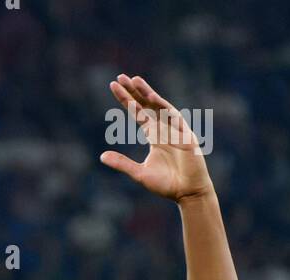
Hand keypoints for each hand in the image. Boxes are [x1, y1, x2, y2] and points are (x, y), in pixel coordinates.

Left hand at [100, 74, 213, 201]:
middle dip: (134, 91)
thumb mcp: (139, 173)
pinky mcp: (184, 133)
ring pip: (159, 105)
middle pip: (146, 104)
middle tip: (120, 77)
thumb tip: (102, 156)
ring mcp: (174, 128)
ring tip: (134, 80)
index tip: (114, 87)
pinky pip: (173, 116)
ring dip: (147, 93)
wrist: (187, 193)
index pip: (137, 113)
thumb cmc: (166, 184)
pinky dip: (162, 106)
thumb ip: (122, 163)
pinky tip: (151, 97)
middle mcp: (163, 128)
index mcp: (153, 135)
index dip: (126, 101)